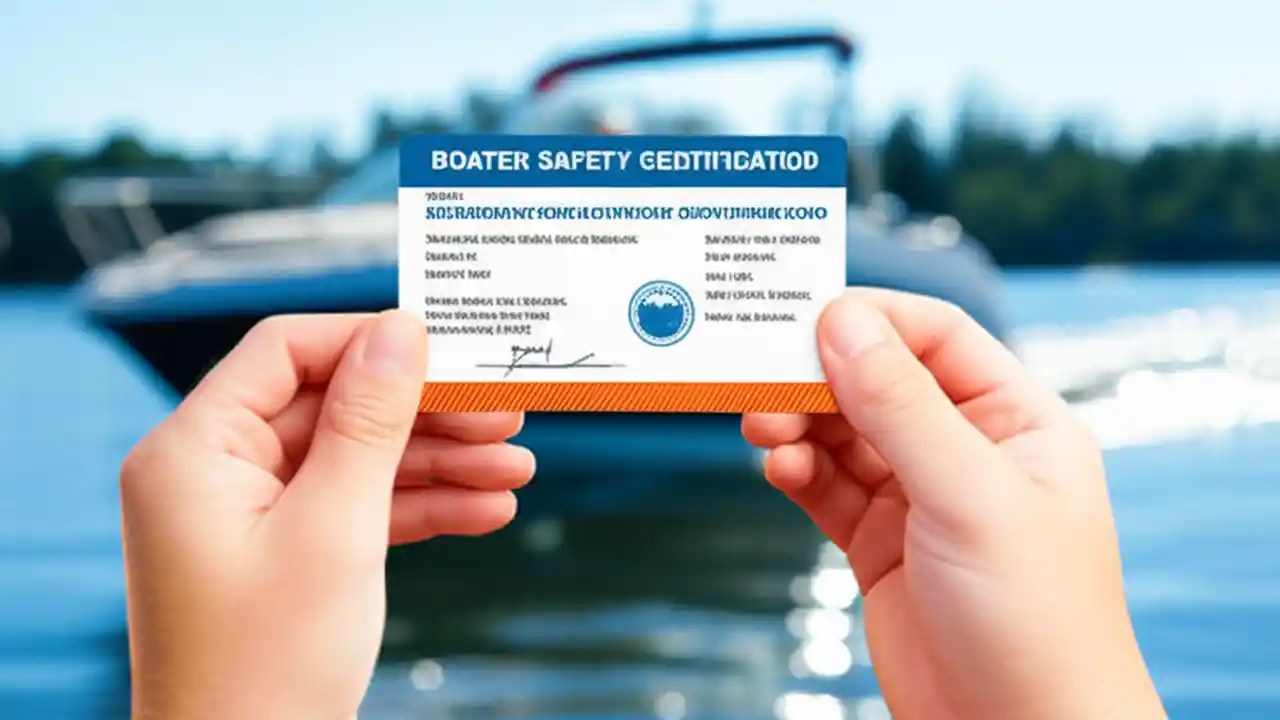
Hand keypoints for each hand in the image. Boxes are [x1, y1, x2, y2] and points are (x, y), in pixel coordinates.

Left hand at [120, 312, 533, 719]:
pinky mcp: (280, 556)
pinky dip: (417, 509)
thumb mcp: (334, 529)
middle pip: (332, 406)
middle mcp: (213, 473)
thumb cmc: (266, 667)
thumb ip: (368, 421)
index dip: (371, 341)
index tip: (451, 348)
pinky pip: (354, 509)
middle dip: (425, 414)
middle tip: (506, 414)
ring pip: (354, 460)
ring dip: (438, 465)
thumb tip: (400, 330)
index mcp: (194, 451)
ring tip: (516, 472)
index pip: (286, 350)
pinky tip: (485, 511)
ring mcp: (247, 518)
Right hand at [743, 290, 1163, 719]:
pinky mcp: (879, 544)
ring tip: (764, 429)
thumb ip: (902, 404)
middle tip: (762, 378)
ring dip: (799, 422)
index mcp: (1018, 420)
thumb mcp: (968, 496)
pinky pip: (827, 485)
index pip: (937, 335)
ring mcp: (920, 498)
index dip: (871, 318)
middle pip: (878, 380)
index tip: (804, 317)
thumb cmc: (1034, 619)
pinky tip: (779, 469)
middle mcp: (967, 449)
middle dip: (819, 375)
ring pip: (844, 432)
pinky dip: (797, 470)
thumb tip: (841, 320)